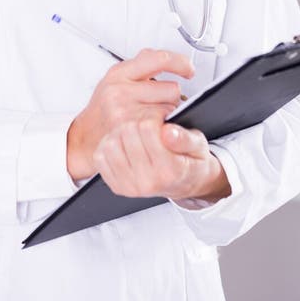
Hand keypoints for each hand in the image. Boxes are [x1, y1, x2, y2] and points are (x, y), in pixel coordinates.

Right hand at [67, 48, 193, 179]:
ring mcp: (125, 112)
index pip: (159, 59)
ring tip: (151, 117)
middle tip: (157, 104)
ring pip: (170, 109)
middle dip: (170, 97)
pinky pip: (162, 127)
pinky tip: (152, 130)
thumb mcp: (115, 79)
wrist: (83, 138)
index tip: (188, 69)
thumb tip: (172, 62)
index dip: (180, 62)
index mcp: (119, 72)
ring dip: (167, 114)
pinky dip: (163, 129)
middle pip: (171, 88)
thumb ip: (140, 67)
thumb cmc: (103, 109)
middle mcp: (120, 90)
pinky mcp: (131, 132)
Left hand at [93, 119, 231, 202]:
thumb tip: (168, 131)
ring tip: (138, 132)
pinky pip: (100, 156)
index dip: (154, 114)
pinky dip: (110, 144)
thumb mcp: (199, 146)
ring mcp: (129, 186)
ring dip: (122, 131)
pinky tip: (125, 144)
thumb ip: (185, 138)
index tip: (162, 116)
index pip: (147, 127)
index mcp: (169, 171)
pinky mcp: (116, 186)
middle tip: (151, 123)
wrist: (184, 184)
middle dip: (139, 119)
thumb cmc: (190, 161)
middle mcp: (147, 182)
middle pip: (127, 131)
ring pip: (111, 142)